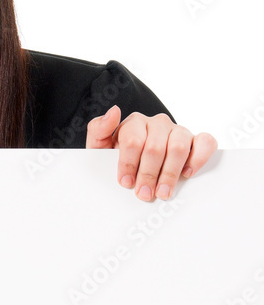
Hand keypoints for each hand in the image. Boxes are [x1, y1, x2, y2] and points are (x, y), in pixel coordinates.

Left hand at [86, 106, 217, 200]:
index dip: (128, 164)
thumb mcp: (100, 147)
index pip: (133, 141)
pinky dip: (198, 158)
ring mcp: (177, 130)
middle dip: (148, 174)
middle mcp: (157, 123)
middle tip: (144, 193)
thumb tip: (114, 111)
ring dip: (170, 173)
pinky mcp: (196, 140)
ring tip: (163, 192)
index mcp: (134, 123)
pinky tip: (187, 173)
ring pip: (178, 147)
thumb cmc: (118, 156)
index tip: (126, 182)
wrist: (137, 164)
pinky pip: (205, 143)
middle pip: (155, 148)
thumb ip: (99, 129)